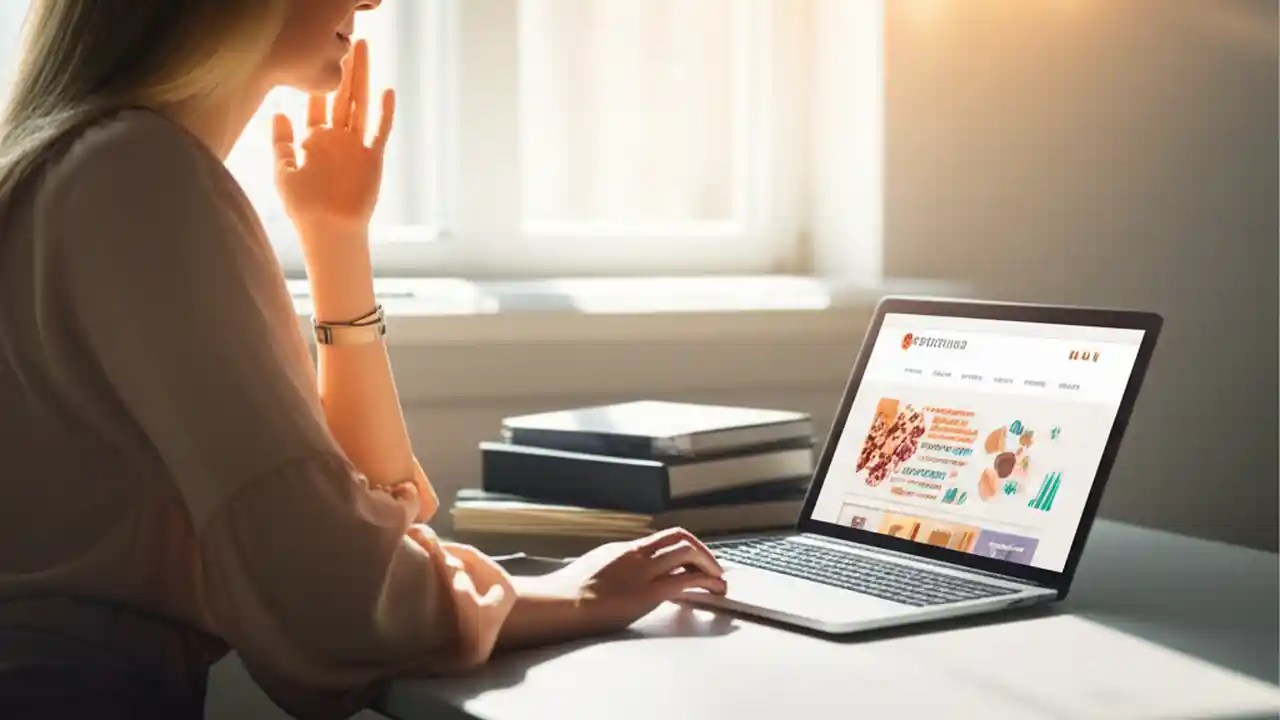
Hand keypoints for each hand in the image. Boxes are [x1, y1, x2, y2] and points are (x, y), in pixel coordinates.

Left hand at [272, 39, 394, 244]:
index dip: (320, 80)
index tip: (323, 55)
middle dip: (347, 69)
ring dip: (364, 78)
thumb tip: (279, 112)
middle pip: (343, 96)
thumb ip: (281, 142)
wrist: (328, 230)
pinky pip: (380, 131)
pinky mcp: (372, 158)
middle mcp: (337, 140)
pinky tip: (387, 91)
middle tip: (353, 41)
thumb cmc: (303, 207)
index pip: (318, 103)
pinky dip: (384, 112)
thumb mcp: (283, 171)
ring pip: (361, 105)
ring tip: (366, 52)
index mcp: (315, 141)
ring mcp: (356, 147)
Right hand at [496, 528, 727, 650]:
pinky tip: (715, 591)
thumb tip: (615, 576)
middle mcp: (637, 554)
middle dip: (703, 551)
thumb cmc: (567, 595)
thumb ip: (610, 570)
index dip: (683, 548)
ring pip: (688, 552)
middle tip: (714, 568)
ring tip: (720, 581)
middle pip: (680, 537)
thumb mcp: (591, 571)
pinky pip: (687, 580)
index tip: (693, 560)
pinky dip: (707, 582)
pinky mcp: (650, 592)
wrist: (561, 604)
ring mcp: (644, 571)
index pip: (661, 539)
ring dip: (710, 565)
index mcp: (623, 549)